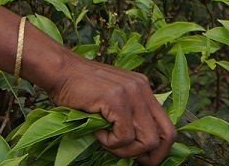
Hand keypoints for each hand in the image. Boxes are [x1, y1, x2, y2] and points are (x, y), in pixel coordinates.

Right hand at [43, 57, 176, 165]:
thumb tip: (139, 150)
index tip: (140, 158)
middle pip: (166, 136)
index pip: (168, 127)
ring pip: (148, 140)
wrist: (60, 72)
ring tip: (106, 140)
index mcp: (144, 89)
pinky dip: (110, 142)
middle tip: (126, 156)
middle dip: (149, 156)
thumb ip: (128, 117)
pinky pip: (125, 136)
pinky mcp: (117, 99)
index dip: (159, 150)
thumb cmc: (80, 90)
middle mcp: (143, 89)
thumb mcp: (112, 100)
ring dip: (125, 150)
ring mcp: (132, 93)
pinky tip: (97, 131)